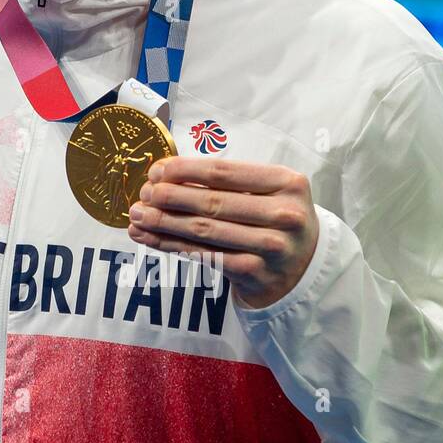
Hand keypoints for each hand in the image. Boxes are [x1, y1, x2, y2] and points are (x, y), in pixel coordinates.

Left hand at [127, 158, 319, 309]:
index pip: (224, 171)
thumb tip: (166, 174)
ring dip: (164, 222)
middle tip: (143, 194)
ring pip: (205, 230)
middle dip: (170, 197)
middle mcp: (285, 214)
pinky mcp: (256, 272)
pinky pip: (204, 255)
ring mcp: (272, 246)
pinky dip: (172, 245)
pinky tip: (149, 237)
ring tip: (137, 215)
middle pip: (212, 201)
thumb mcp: (267, 193)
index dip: (185, 170)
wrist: (305, 269)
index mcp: (287, 183)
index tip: (156, 171)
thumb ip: (227, 182)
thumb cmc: (276, 221)